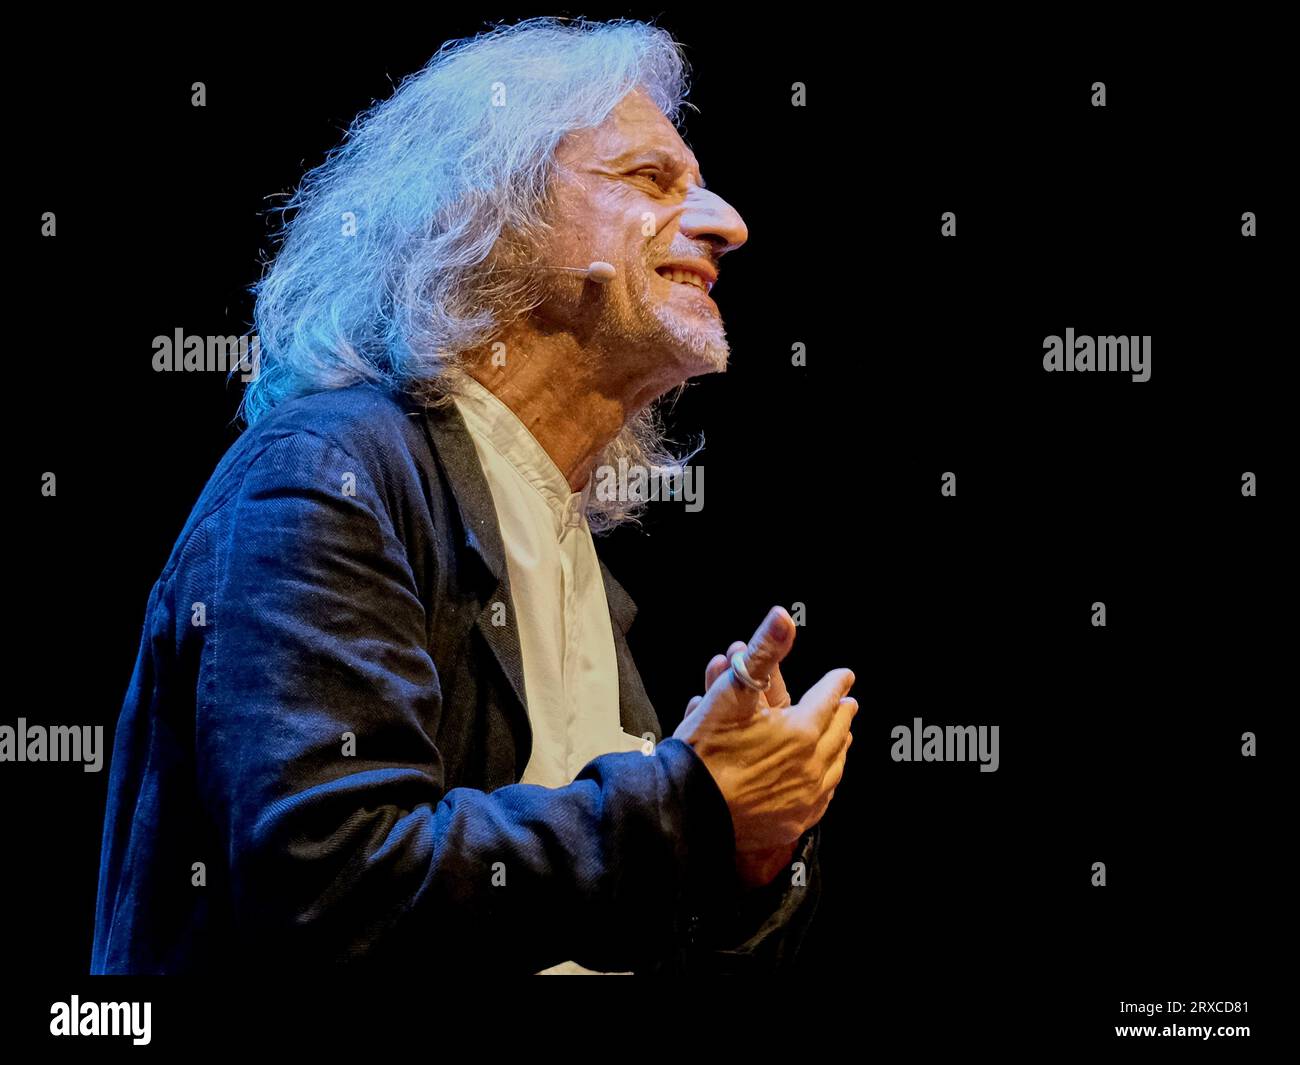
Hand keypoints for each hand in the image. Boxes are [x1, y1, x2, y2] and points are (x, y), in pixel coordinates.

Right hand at [673, 607, 856, 885]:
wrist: (688, 809)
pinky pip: (821, 798)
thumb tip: (783, 617)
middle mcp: (811, 765)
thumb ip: (763, 652)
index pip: (827, 699)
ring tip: (842, 737)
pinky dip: (826, 781)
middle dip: (842, 714)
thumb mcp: (731, 692)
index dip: (836, 683)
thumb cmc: (705, 749)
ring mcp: (805, 798)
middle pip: (837, 733)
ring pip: (834, 766)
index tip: (844, 676)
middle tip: (847, 703)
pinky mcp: (793, 823)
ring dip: (838, 747)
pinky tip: (824, 779)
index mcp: (801, 730)